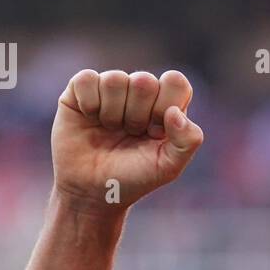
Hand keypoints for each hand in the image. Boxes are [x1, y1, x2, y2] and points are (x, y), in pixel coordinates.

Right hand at [52, 69, 203, 210]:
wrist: (94, 190)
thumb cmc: (134, 177)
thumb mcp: (168, 167)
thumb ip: (187, 141)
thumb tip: (175, 112)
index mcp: (166, 106)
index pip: (176, 82)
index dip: (166, 105)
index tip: (156, 132)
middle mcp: (140, 92)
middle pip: (145, 81)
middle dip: (138, 116)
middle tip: (132, 134)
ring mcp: (111, 88)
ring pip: (115, 79)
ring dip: (113, 114)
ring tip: (111, 130)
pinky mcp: (81, 87)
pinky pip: (87, 79)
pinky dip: (90, 105)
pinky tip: (90, 119)